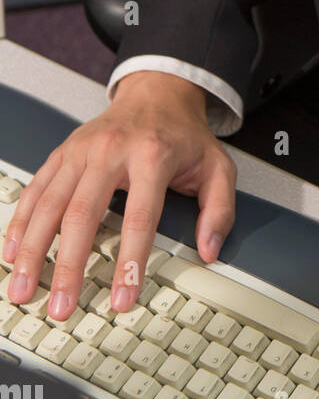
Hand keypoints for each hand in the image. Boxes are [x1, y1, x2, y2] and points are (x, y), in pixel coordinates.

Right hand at [1, 72, 235, 321]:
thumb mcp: (218, 167)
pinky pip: (37, 189)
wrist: (158, 92)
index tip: (122, 298)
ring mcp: (82, 150)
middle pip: (83, 215)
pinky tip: (14, 252)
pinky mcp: (63, 152)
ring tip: (24, 288)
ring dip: (33, 251)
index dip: (130, 261)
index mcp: (152, 155)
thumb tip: (209, 251)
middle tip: (62, 306)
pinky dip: (22, 222)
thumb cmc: (184, 135)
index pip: (140, 217)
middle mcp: (111, 150)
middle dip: (68, 266)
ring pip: (50, 204)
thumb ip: (219, 210)